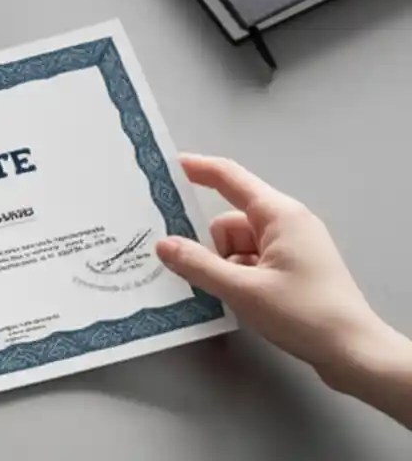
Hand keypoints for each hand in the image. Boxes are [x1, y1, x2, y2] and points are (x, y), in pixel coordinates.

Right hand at [154, 154, 397, 386]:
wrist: (354, 352)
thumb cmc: (303, 313)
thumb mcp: (242, 290)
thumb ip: (198, 265)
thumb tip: (163, 245)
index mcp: (279, 214)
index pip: (229, 177)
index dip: (196, 168)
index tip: (166, 167)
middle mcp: (287, 223)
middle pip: (230, 221)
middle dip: (211, 246)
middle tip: (198, 274)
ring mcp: (293, 246)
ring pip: (238, 244)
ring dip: (225, 266)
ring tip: (232, 296)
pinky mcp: (295, 268)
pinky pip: (252, 260)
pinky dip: (239, 276)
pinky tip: (240, 300)